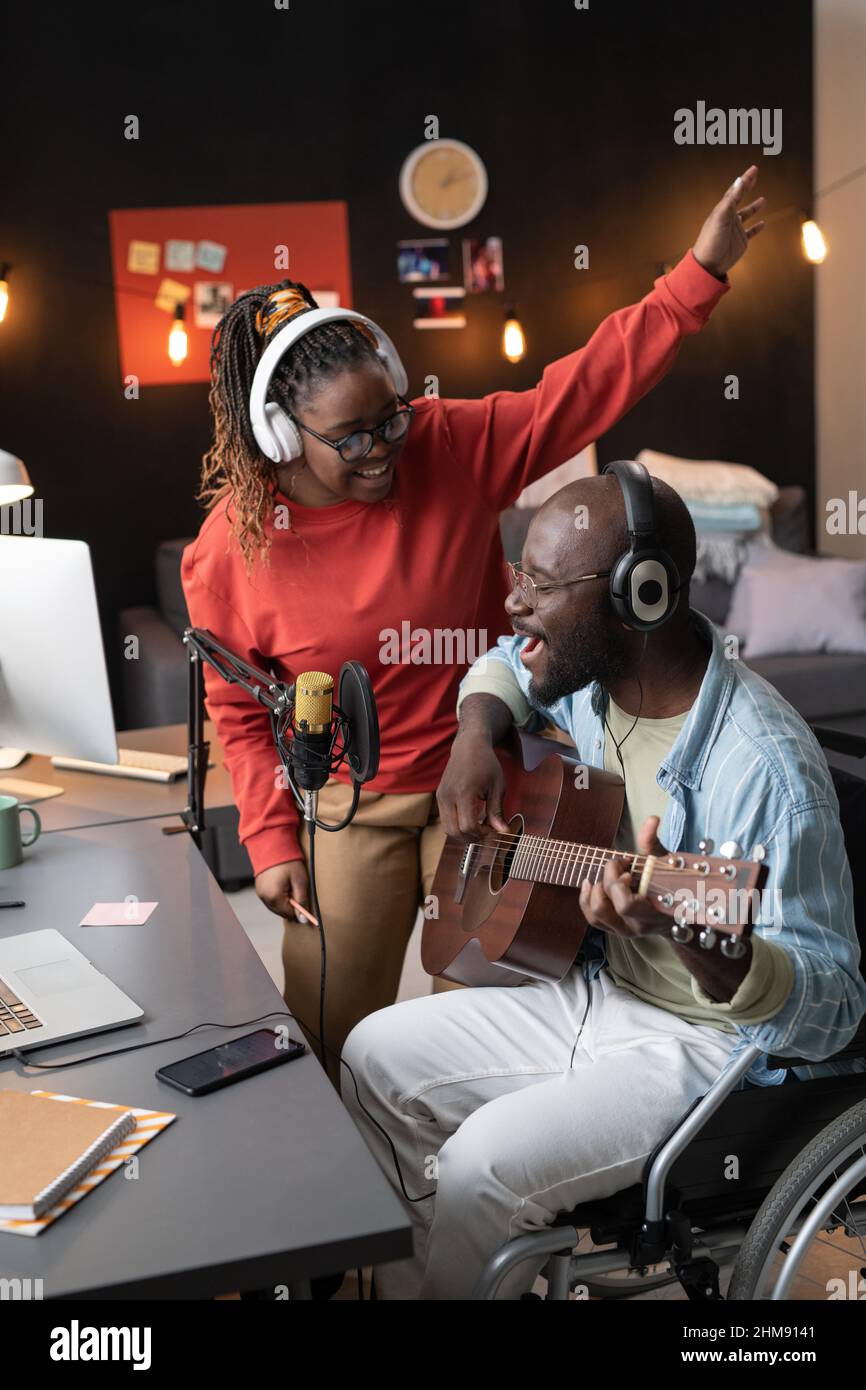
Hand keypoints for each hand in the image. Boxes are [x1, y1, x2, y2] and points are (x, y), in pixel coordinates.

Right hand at [255, 859, 310, 923]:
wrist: (272, 844)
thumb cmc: (288, 861)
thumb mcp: (300, 880)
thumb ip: (301, 900)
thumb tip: (302, 919)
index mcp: (274, 897)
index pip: (289, 914)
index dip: (299, 911)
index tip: (307, 907)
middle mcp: (264, 897)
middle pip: (281, 911)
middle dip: (291, 906)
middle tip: (298, 892)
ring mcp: (260, 893)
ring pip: (275, 906)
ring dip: (284, 901)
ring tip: (291, 886)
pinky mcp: (258, 888)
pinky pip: (270, 898)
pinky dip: (278, 896)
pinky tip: (283, 885)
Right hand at [436, 731, 509, 840]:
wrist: (468, 746)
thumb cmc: (486, 764)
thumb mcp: (497, 786)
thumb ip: (497, 811)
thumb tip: (503, 831)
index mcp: (464, 792)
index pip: (468, 826)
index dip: (481, 833)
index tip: (492, 829)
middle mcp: (448, 796)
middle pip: (454, 831)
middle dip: (471, 838)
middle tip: (485, 833)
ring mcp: (441, 796)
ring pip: (447, 828)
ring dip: (463, 834)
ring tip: (479, 827)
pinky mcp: (439, 796)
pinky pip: (445, 819)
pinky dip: (457, 825)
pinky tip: (470, 819)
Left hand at [579, 816, 670, 938]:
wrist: (676, 915)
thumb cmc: (671, 887)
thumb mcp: (665, 865)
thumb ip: (653, 843)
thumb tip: (652, 819)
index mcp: (650, 913)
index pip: (625, 904)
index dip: (618, 882)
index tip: (627, 866)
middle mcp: (634, 926)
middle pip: (605, 905)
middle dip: (607, 879)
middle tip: (620, 867)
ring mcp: (622, 929)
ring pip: (595, 914)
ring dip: (595, 890)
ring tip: (606, 876)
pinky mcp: (613, 928)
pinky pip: (592, 918)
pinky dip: (586, 898)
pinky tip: (590, 883)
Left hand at [693, 165, 764, 278]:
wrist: (709, 264)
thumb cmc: (711, 240)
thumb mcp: (721, 217)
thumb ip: (731, 200)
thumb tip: (740, 181)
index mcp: (723, 210)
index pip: (735, 190)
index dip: (744, 179)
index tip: (754, 169)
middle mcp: (729, 217)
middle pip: (740, 198)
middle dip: (748, 186)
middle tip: (756, 175)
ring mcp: (735, 229)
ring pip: (746, 215)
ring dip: (754, 207)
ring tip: (763, 199)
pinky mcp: (740, 242)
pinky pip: (750, 232)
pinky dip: (757, 228)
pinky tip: (763, 223)